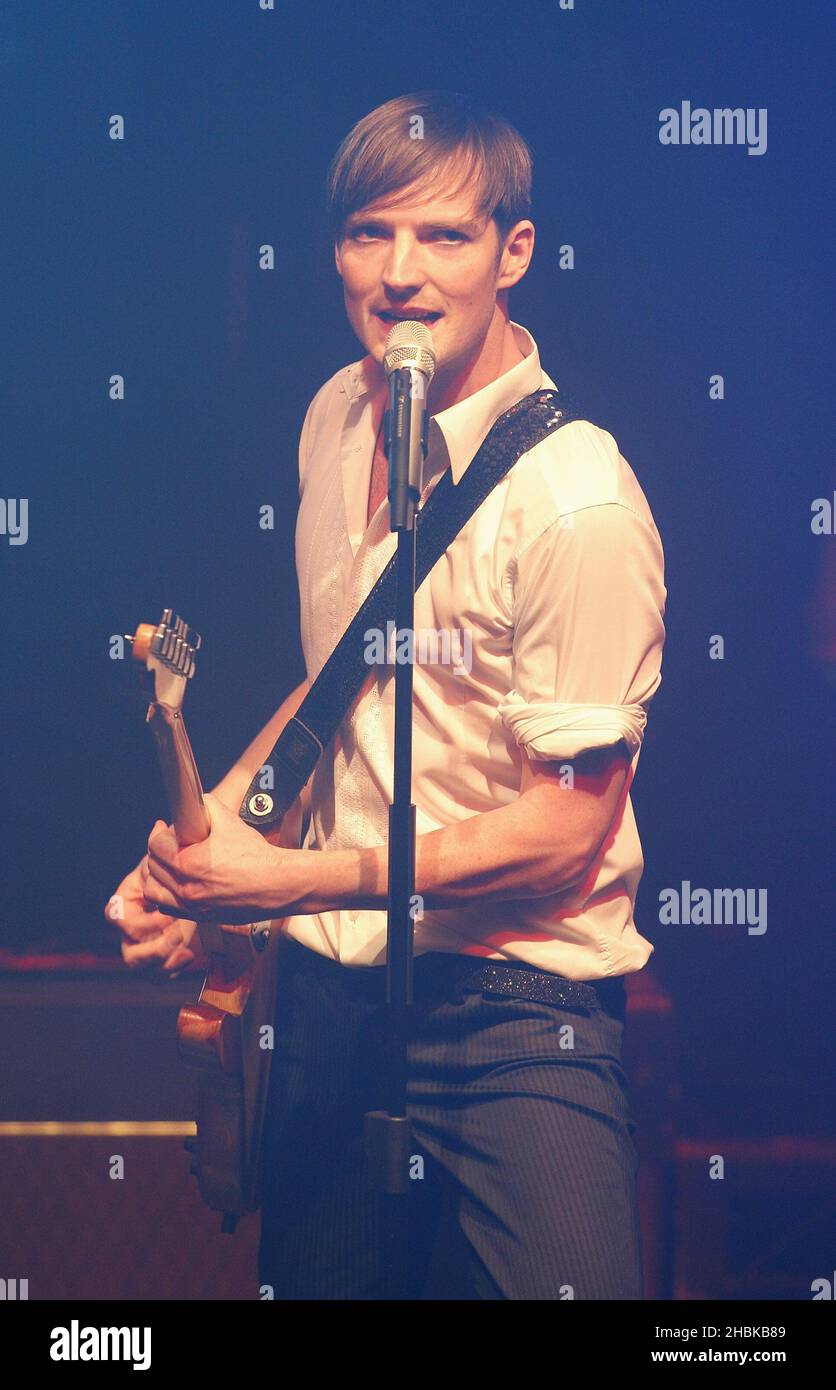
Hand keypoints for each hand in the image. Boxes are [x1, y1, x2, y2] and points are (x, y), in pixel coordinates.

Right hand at [105, 857, 206, 974]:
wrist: (187, 887)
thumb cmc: (170, 871)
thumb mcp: (166, 859)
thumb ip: (160, 847)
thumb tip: (158, 827)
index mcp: (125, 901)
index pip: (114, 916)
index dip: (140, 922)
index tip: (166, 914)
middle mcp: (128, 927)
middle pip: (129, 950)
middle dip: (156, 946)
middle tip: (179, 932)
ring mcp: (140, 944)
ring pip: (139, 965)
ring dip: (163, 959)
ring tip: (185, 945)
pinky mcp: (156, 958)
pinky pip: (156, 974)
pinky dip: (172, 968)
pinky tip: (189, 955)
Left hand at [140, 793, 288, 922]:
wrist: (277, 884)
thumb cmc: (257, 856)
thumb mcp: (230, 821)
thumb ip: (208, 806)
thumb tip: (197, 801)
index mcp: (189, 863)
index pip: (156, 845)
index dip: (158, 832)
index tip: (162, 827)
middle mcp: (186, 888)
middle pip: (153, 866)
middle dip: (159, 850)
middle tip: (169, 842)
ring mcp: (192, 906)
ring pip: (153, 891)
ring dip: (156, 875)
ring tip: (166, 865)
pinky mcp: (200, 917)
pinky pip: (168, 909)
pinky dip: (165, 896)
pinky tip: (176, 885)